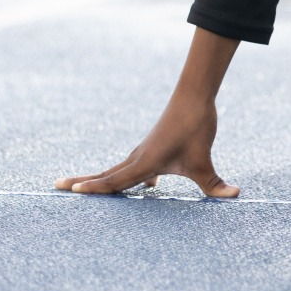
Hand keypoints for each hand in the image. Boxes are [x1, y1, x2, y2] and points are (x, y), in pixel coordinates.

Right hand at [57, 27, 239, 197]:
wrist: (195, 95)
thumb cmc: (195, 127)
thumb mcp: (204, 161)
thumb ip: (215, 184)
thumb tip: (234, 195)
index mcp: (144, 163)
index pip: (114, 181)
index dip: (94, 188)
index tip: (71, 192)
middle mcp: (138, 157)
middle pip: (106, 174)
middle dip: (83, 182)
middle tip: (57, 187)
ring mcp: (144, 151)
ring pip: (117, 170)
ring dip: (101, 180)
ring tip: (80, 187)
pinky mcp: (153, 147)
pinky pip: (134, 166)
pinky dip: (128, 176)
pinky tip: (149, 187)